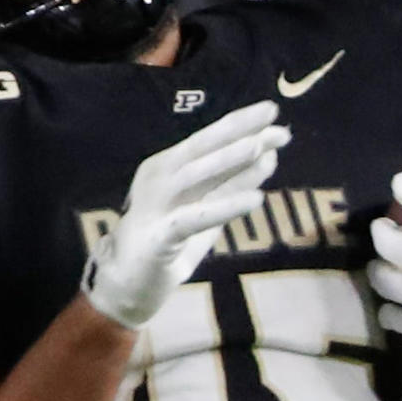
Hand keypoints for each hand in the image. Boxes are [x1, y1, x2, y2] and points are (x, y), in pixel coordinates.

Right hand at [83, 102, 286, 331]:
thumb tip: (269, 156)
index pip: (206, 140)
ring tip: (262, 149)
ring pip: (196, 175)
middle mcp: (157, 178)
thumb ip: (231, 185)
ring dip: (230, 161)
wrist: (124, 286)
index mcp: (166, 167)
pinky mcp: (159, 237)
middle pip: (201, 149)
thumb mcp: (205, 211)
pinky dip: (226, 207)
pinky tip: (255, 200)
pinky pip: (195, 218)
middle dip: (240, 134)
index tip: (272, 113)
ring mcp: (154, 206)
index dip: (239, 125)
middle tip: (276, 125)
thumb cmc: (166, 243)